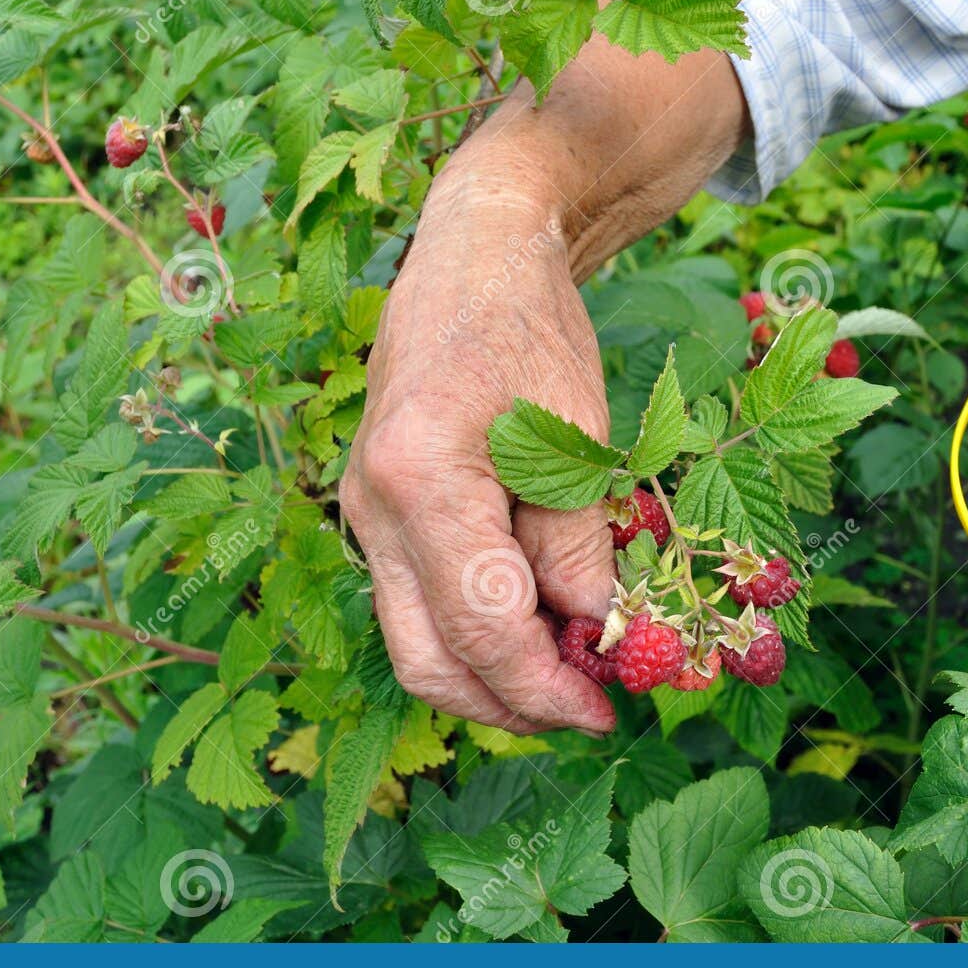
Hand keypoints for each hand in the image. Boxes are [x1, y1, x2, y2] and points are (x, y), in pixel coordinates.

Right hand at [339, 169, 616, 735]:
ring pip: (413, 640)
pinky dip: (472, 631)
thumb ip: (578, 544)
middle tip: (585, 712)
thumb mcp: (578, 435)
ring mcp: (361, 511)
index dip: (546, 686)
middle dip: (509, 704)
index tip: (605, 710)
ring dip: (488, 677)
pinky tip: (533, 627)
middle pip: (427, 658)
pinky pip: (415, 600)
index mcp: (419, 478)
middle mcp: (370, 507)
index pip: (481, 625)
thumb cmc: (531, 328)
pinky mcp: (375, 512)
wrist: (472, 255)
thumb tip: (592, 632)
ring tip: (566, 678)